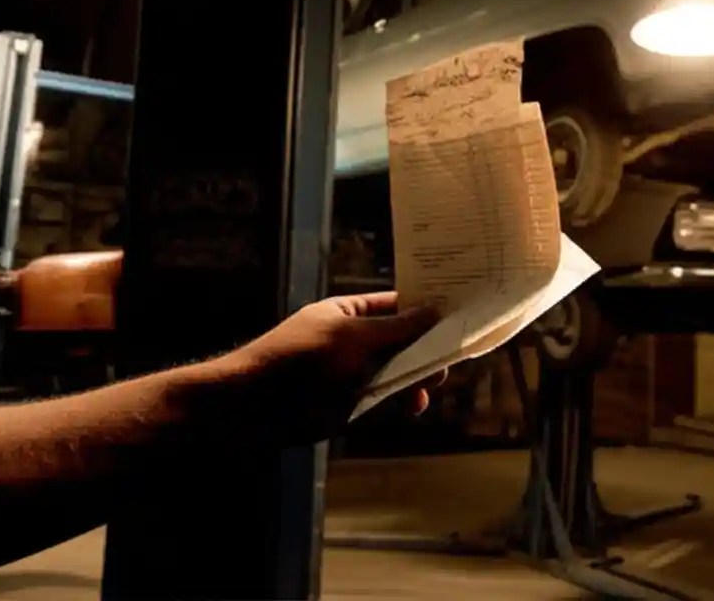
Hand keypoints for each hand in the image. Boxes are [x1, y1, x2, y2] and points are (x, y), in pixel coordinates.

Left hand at [236, 291, 440, 441]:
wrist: (254, 408)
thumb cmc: (302, 359)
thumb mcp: (355, 337)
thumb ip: (398, 328)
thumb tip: (434, 311)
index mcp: (349, 312)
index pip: (397, 304)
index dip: (426, 308)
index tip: (459, 314)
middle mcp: (354, 340)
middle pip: (402, 340)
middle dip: (426, 348)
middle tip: (450, 358)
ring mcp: (352, 372)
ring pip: (397, 372)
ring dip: (417, 378)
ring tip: (431, 386)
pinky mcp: (350, 402)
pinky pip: (385, 397)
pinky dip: (402, 399)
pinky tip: (413, 405)